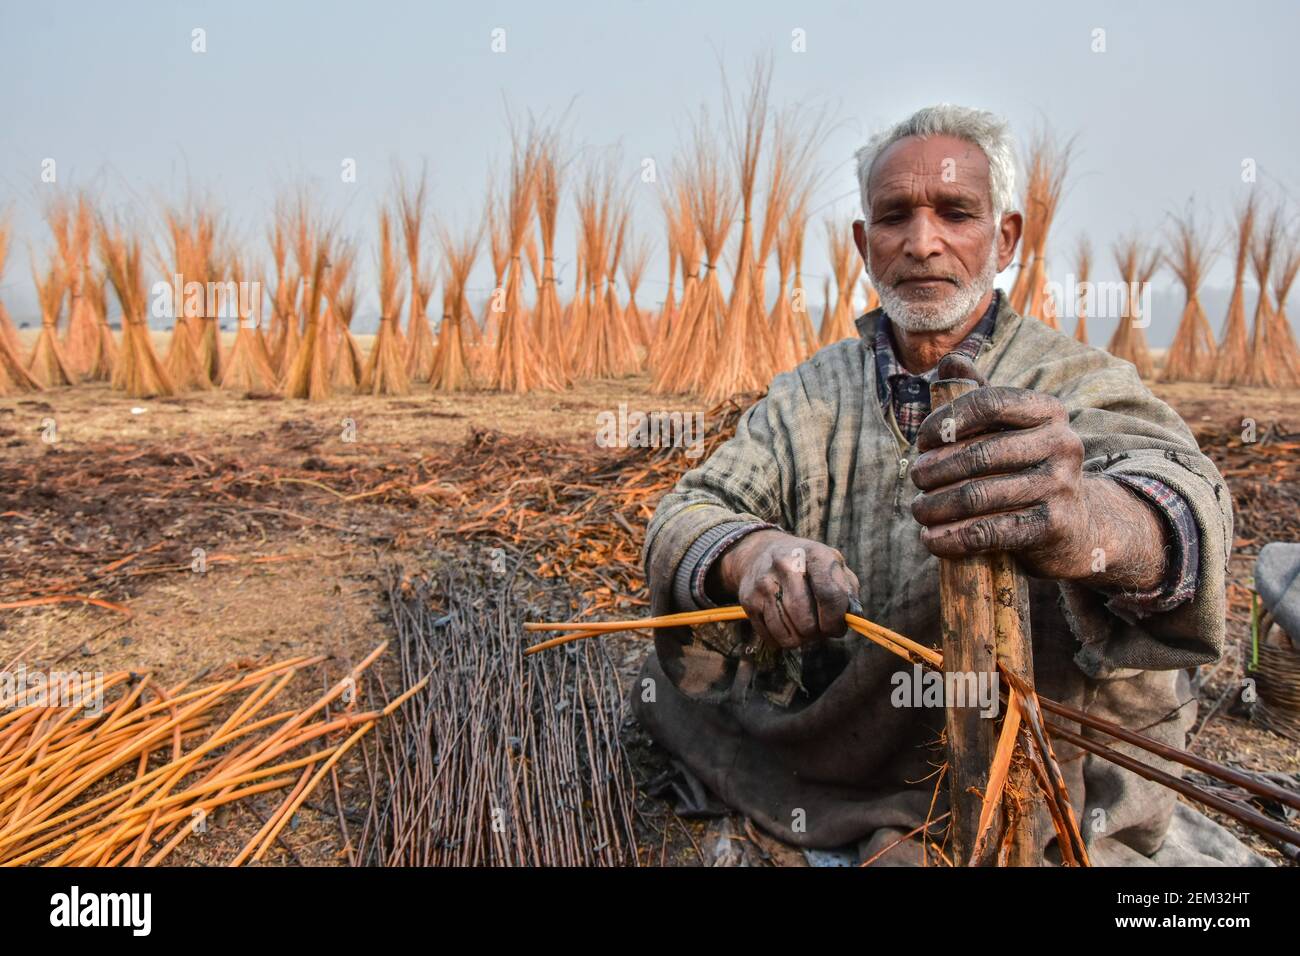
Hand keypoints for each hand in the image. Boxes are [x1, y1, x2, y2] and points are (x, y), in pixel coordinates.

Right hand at [713, 530, 859, 649]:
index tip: (837, 627)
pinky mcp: (748, 600)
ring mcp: (764, 583)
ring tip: (804, 626)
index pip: (830, 596)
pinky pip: (772, 638)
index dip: (837, 621)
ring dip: (801, 639)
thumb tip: (851, 620)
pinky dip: (783, 640)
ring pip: (789, 635)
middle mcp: (786, 565)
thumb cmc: (808, 565)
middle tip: (819, 627)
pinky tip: (787, 625)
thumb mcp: (833, 565)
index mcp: (814, 554)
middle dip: (818, 633)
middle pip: (807, 622)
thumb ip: (848, 591)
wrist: (761, 552)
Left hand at [908, 354, 1165, 587]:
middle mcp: (1062, 444)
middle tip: (916, 478)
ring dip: (935, 506)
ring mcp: (1060, 487)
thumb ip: (980, 393)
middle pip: (978, 454)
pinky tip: (930, 539)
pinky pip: (989, 532)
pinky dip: (952, 537)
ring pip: (978, 496)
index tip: (922, 441)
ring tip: (918, 510)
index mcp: (1048, 411)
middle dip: (934, 469)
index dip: (946, 420)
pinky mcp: (1053, 527)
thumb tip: (950, 359)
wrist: (1078, 525)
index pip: (988, 402)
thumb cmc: (1028, 466)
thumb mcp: (1010, 427)